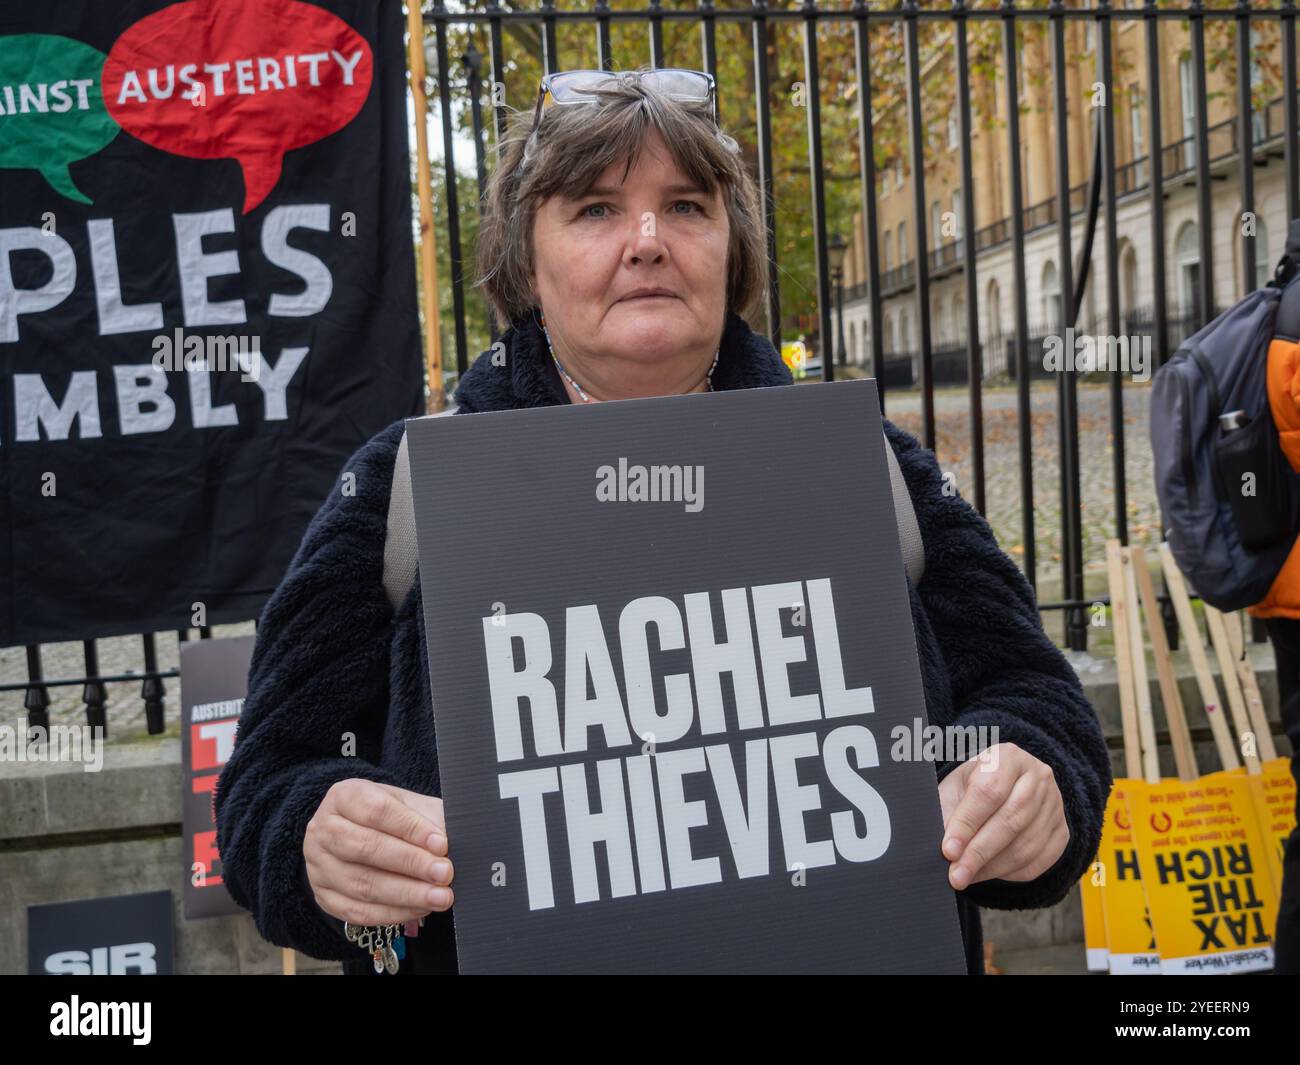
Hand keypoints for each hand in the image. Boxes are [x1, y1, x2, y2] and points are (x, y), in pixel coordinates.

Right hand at [304, 778, 453, 925]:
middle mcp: (323, 829)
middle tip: (445, 873)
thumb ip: (429, 819)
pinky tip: (420, 909)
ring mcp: (317, 866)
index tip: (442, 843)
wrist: (358, 833)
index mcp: (344, 796)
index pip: (377, 811)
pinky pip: (357, 911)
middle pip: (366, 848)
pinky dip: (393, 913)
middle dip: (410, 863)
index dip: (411, 828)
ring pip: (362, 884)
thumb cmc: (390, 817)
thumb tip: (454, 843)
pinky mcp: (323, 897)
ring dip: (406, 894)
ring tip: (440, 897)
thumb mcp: (409, 805)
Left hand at [937, 742, 1068, 890]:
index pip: (989, 792)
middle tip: (955, 875)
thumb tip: (944, 850)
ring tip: (965, 876)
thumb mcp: (954, 788)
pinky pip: (1038, 861)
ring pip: (1025, 845)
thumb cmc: (972, 786)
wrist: (1003, 786)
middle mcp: (1038, 777)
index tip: (948, 850)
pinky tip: (986, 873)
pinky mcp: (1062, 831)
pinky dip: (1009, 873)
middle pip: (1010, 820)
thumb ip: (947, 813)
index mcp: (1008, 757)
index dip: (967, 824)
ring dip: (992, 867)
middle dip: (978, 853)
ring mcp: (1055, 805)